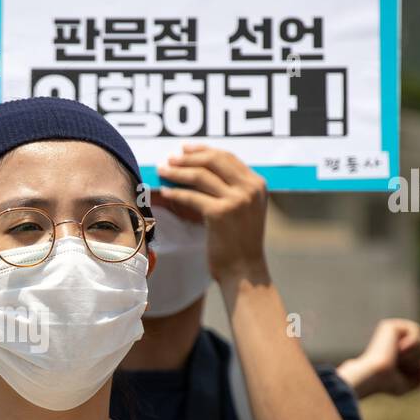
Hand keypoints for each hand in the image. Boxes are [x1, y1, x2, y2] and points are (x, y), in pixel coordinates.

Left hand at [153, 144, 267, 281]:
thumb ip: (233, 189)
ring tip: (162, 170)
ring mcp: (237, 200)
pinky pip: (192, 196)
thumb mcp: (244, 210)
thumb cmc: (239, 243)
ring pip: (200, 176)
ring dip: (177, 171)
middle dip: (188, 157)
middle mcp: (250, 188)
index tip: (185, 149)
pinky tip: (166, 191)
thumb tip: (199, 169)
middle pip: (214, 161)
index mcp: (257, 184)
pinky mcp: (221, 213)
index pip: (227, 157)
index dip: (203, 150)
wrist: (244, 270)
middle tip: (170, 158)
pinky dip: (176, 192)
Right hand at [337, 319, 419, 398]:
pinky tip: (399, 349)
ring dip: (416, 352)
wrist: (374, 376)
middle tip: (403, 365)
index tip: (407, 371)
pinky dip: (413, 342)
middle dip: (418, 358)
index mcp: (393, 353)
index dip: (418, 363)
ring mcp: (390, 333)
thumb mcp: (407, 385)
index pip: (419, 354)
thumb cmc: (386, 383)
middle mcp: (391, 342)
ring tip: (400, 357)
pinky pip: (415, 329)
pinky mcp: (389, 326)